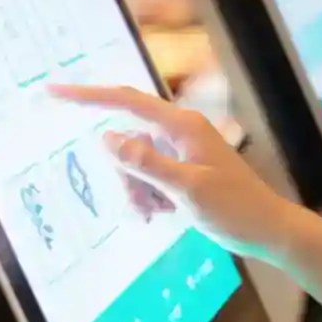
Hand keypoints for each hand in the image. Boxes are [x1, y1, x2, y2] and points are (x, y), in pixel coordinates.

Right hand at [51, 85, 300, 262]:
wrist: (267, 229)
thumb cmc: (233, 207)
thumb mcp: (186, 188)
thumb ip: (146, 163)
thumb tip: (108, 137)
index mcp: (182, 125)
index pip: (127, 101)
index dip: (88, 95)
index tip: (54, 91)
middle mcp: (180, 131)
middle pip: (128, 142)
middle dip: (126, 176)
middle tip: (144, 208)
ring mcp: (182, 150)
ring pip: (136, 165)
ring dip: (138, 192)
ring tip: (159, 215)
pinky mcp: (184, 169)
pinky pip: (150, 178)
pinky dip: (150, 197)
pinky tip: (165, 215)